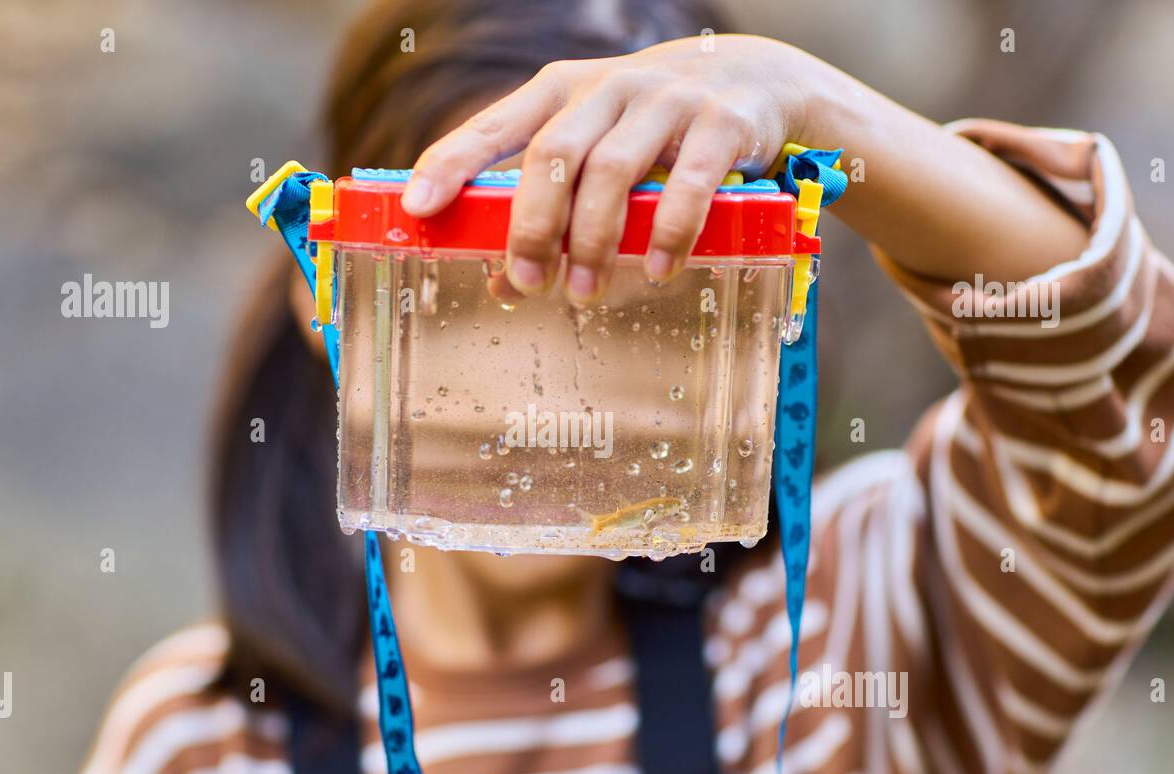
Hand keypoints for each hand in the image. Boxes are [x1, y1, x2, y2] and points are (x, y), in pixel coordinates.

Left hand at [400, 35, 812, 302]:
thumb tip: (502, 285)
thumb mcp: (594, 150)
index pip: (494, 126)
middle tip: (527, 284)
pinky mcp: (720, 124)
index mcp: (562, 91)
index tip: (418, 208)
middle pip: (552, 155)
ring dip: (593, 240)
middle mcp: (608, 88)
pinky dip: (668, 231)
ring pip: (612, 172)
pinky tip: (656, 270)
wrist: (755, 80)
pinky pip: (687, 183)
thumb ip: (549, 207)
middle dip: (533, 227)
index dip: (450, 164)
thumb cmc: (652, 128)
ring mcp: (666, 101)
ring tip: (586, 293)